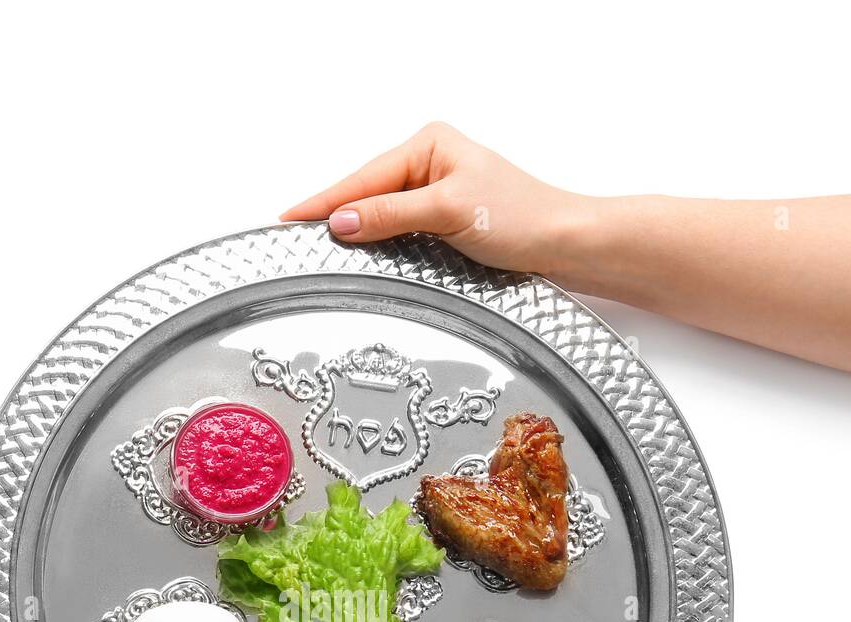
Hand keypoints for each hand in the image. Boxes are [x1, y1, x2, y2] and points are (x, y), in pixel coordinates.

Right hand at [281, 121, 600, 284]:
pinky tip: (360, 248)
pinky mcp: (444, 218)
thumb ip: (391, 216)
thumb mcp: (448, 212)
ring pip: (380, 211)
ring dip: (355, 229)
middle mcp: (431, 161)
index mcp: (430, 144)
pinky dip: (377, 238)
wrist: (562, 243)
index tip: (289, 217)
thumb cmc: (521, 218)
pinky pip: (396, 226)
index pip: (364, 178)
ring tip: (316, 244)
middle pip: (367, 192)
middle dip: (334, 214)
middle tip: (292, 235)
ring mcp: (436, 190)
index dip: (324, 201)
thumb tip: (342, 221)